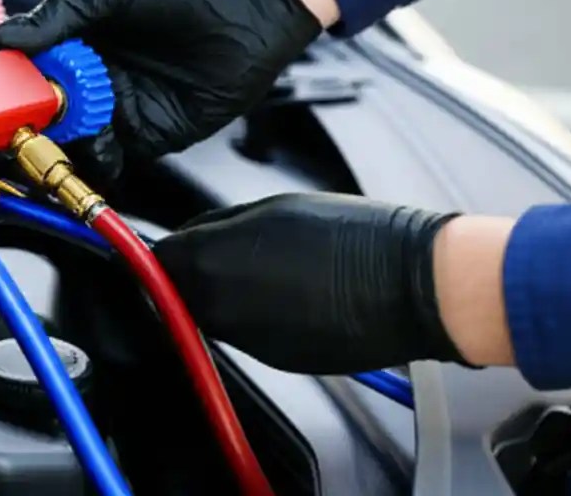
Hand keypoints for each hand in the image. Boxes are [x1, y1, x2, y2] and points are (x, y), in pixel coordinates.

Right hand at [0, 0, 322, 175]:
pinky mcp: (155, 133)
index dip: (14, 86)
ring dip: (64, 147)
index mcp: (80, 39)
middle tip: (20, 130)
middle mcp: (98, 77)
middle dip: (35, 124)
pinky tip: (93, 155)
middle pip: (51, 113)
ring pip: (79, 141)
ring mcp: (125, 107)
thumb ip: (58, 16)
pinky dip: (100, 163)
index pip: (33, 71)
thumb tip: (0, 39)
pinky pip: (117, 158)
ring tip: (57, 142)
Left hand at [154, 193, 467, 373]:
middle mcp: (221, 312)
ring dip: (226, 292)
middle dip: (192, 273)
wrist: (411, 285)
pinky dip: (259, 314)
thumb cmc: (352, 237)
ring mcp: (249, 342)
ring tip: (268, 267)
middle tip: (224, 249)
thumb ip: (219, 227)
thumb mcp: (271, 209)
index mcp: (211, 266)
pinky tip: (291, 292)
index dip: (164, 250)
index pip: (159, 262)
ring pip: (215, 314)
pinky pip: (250, 332)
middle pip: (182, 293)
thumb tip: (193, 237)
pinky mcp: (277, 360)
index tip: (175, 242)